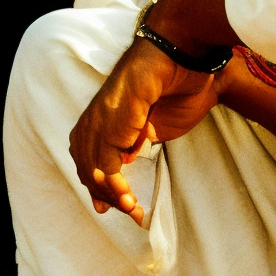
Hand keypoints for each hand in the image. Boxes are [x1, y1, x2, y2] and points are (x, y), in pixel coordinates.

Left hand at [68, 38, 215, 222]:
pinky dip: (115, 187)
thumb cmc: (178, 88)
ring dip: (112, 195)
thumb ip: (134, 144)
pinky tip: (129, 199)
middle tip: (131, 214)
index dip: (100, 186)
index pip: (89, 159)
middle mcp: (94, 119)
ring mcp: (98, 120)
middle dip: (105, 195)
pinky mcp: (109, 122)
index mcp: (102, 118)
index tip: (117, 207)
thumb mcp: (154, 127)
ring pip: (92, 169)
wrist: (189, 61)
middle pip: (86, 167)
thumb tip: (121, 165)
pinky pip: (104, 164)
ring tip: (132, 211)